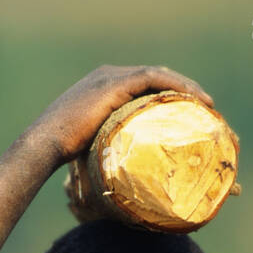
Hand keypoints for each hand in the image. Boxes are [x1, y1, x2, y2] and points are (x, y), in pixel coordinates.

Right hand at [31, 64, 214, 163]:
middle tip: (205, 107)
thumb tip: (122, 177)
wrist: (46, 143)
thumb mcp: (93, 146)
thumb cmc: (64, 154)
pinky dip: (176, 87)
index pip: (145, 84)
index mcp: (103, 86)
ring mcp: (111, 77)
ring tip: (207, 104)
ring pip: (158, 75)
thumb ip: (109, 148)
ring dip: (186, 88)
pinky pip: (153, 79)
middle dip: (182, 90)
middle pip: (155, 77)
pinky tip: (193, 100)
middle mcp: (108, 75)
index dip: (170, 95)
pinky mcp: (114, 84)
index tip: (190, 111)